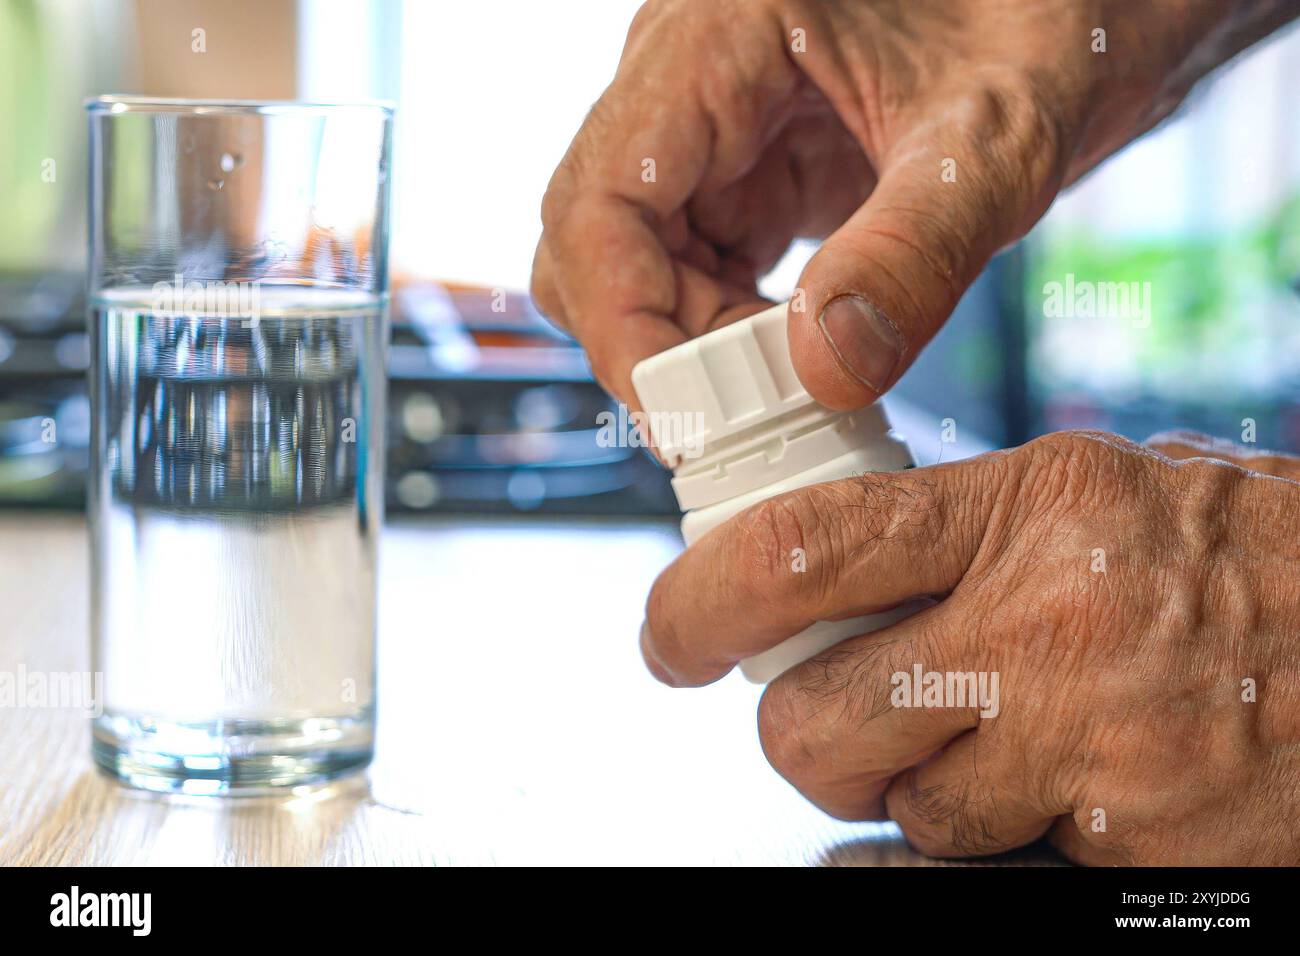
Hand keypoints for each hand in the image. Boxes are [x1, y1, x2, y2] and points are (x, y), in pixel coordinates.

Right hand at [532, 0, 1292, 408]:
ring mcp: (701, 124)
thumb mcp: (994, 140)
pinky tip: (793, 357)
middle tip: (756, 420)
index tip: (686, 422)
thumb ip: (914, 253)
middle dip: (660, 349)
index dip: (622, 326)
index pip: (598, 203)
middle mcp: (683, 75)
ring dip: (695, 349)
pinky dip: (724, 333)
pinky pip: (686, 267)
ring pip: (631, 268)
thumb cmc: (1037, 29)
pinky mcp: (733, 168)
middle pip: (596, 245)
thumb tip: (824, 373)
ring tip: (795, 389)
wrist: (1065, 12)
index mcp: (717, 36)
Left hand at [640, 430, 1299, 863]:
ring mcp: (1086, 739)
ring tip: (998, 740)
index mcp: (1028, 505)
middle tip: (834, 718)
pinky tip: (1073, 783)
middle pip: (810, 713)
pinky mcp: (1123, 841)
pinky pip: (990, 856)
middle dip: (798, 734)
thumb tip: (836, 565)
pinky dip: (1003, 833)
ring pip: (897, 803)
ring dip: (914, 788)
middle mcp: (1043, 618)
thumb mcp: (1108, 494)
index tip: (670, 634)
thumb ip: (971, 530)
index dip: (700, 598)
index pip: (803, 545)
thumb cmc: (1255, 560)